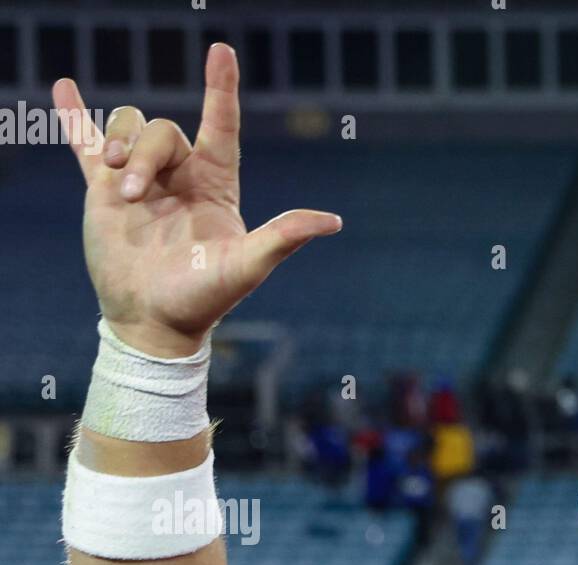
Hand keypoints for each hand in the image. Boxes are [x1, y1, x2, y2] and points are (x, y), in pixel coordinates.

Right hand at [52, 43, 340, 357]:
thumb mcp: (245, 267)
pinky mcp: (105, 191)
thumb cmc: (204, 298)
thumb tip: (333, 222)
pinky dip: (76, 117)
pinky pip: (88, 143)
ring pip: (129, 131)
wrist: (154, 321)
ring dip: (119, 147)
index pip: (222, 127)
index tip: (223, 51)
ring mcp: (143, 182)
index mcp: (215, 186)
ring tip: (118, 187)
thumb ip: (284, 239)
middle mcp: (181, 178)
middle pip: (162, 132)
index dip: (222, 89)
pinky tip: (64, 88)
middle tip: (136, 195)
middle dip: (145, 154)